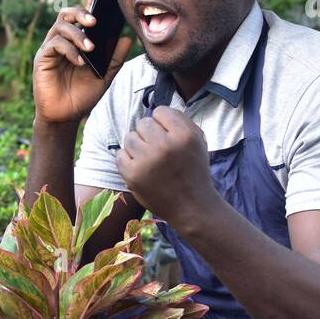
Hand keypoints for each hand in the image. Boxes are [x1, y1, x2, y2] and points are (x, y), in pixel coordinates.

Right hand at [32, 0, 133, 124]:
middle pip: (66, 15)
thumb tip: (128, 38)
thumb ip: (115, 58)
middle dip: (80, 13)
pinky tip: (80, 62)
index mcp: (77, 42)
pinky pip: (54, 45)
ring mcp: (50, 49)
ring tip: (90, 48)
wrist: (66, 116)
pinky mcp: (42, 59)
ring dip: (77, 34)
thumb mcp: (105, 76)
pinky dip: (69, 50)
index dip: (88, 1)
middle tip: (94, 21)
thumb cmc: (83, 95)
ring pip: (60, 27)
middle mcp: (62, 41)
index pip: (82, 17)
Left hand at [115, 106, 218, 227]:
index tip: (167, 135)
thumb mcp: (199, 141)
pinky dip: (128, 160)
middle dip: (149, 134)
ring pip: (129, 137)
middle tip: (157, 149)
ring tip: (149, 158)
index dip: (163, 123)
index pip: (160, 111)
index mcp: (185, 135)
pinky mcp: (133, 175)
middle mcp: (166, 145)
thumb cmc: (194, 171)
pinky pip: (120, 155)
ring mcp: (148, 161)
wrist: (192, 207)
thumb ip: (180, 121)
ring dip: (137, 146)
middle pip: (143, 123)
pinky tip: (141, 168)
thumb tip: (157, 111)